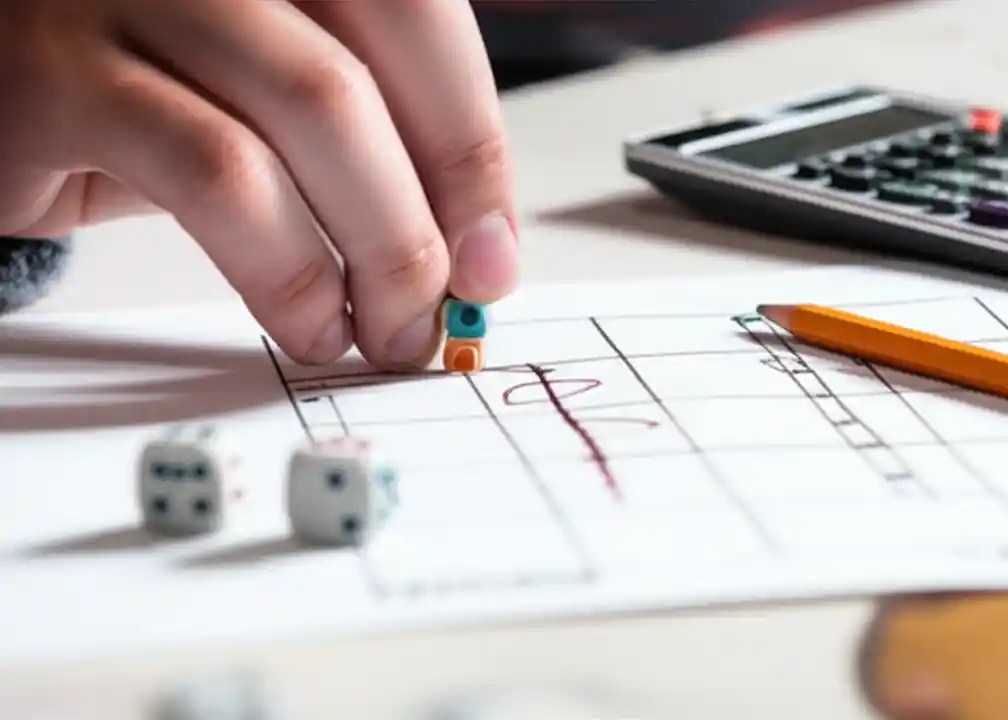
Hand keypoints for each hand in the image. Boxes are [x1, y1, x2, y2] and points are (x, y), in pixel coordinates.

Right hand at [0, 0, 518, 369]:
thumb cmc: (139, 91)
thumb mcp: (264, 88)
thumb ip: (366, 140)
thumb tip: (477, 244)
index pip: (418, 16)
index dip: (474, 143)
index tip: (494, 248)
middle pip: (376, 63)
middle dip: (435, 210)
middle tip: (447, 305)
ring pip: (318, 111)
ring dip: (379, 248)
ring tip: (386, 330)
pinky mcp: (60, 76)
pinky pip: (220, 179)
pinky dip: (287, 272)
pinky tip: (308, 324)